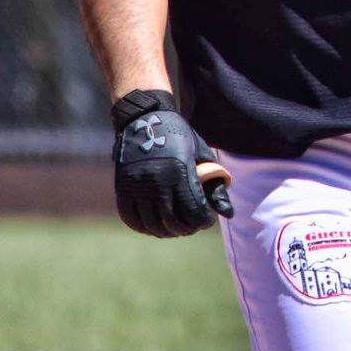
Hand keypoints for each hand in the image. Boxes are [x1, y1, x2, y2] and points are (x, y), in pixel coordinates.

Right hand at [111, 90, 233, 237]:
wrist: (145, 119)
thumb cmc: (179, 137)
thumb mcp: (201, 155)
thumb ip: (214, 185)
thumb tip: (228, 213)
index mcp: (179, 171)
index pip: (192, 211)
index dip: (202, 221)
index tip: (206, 220)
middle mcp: (157, 181)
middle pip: (172, 222)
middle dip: (186, 229)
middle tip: (192, 227)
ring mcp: (137, 185)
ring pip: (151, 223)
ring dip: (166, 231)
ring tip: (175, 229)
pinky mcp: (122, 187)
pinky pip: (131, 218)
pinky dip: (143, 227)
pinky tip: (154, 226)